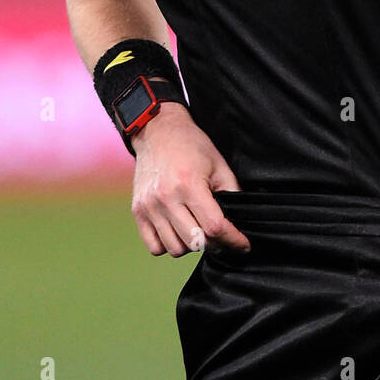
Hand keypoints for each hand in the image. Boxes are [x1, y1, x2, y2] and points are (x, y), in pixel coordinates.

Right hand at [131, 103, 250, 256]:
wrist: (157, 131)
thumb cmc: (191, 145)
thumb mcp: (219, 164)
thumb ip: (232, 192)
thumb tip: (240, 221)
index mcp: (189, 184)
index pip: (214, 227)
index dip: (233, 239)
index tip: (242, 244)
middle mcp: (166, 198)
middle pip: (195, 242)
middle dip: (214, 243)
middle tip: (221, 235)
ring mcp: (149, 206)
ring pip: (175, 249)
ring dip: (191, 245)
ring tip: (198, 230)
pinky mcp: (138, 211)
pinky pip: (154, 247)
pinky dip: (168, 246)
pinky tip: (178, 232)